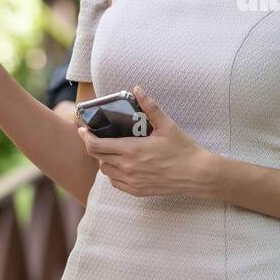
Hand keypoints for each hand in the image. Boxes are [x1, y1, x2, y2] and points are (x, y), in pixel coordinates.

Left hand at [76, 86, 209, 197]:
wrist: (196, 175)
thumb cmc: (183, 149)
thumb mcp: (167, 125)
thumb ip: (150, 106)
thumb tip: (138, 89)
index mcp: (132, 150)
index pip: (97, 145)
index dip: (85, 137)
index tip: (83, 129)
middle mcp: (128, 167)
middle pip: (97, 158)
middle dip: (92, 146)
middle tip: (94, 137)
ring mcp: (132, 181)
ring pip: (105, 171)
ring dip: (103, 160)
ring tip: (110, 150)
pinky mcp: (137, 191)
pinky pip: (116, 183)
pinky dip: (113, 173)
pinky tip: (121, 165)